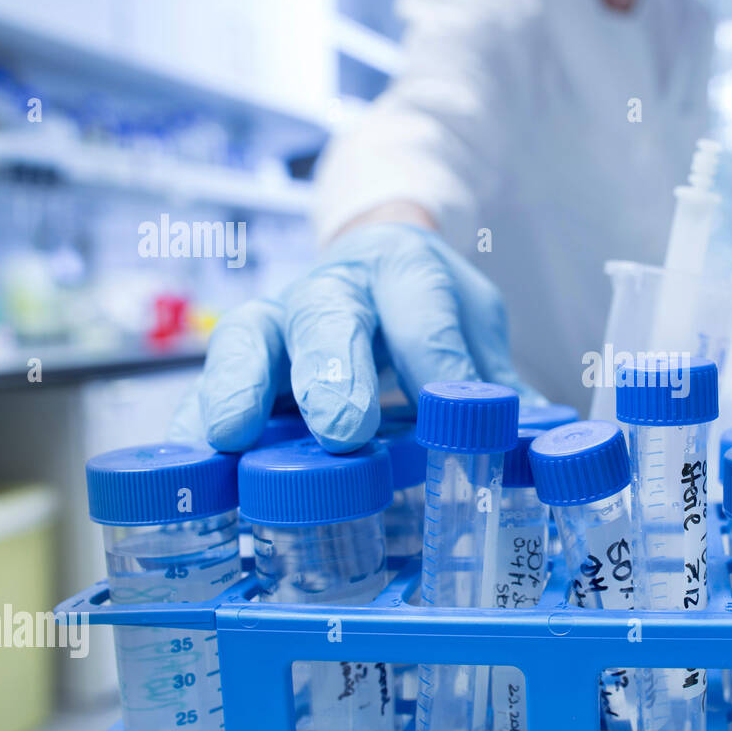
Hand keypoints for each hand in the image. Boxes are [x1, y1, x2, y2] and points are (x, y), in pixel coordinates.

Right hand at [170, 222, 543, 452]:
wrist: (374, 267)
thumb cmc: (431, 311)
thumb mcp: (473, 328)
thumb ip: (496, 381)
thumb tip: (542, 446)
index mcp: (408, 271)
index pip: (422, 308)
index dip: (435, 357)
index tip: (451, 407)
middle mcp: (337, 287)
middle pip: (328, 315)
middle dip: (333, 368)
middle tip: (343, 428)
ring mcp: (281, 320)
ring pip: (252, 338)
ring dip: (242, 388)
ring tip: (233, 436)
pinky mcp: (244, 359)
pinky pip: (211, 385)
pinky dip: (195, 424)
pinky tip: (188, 463)